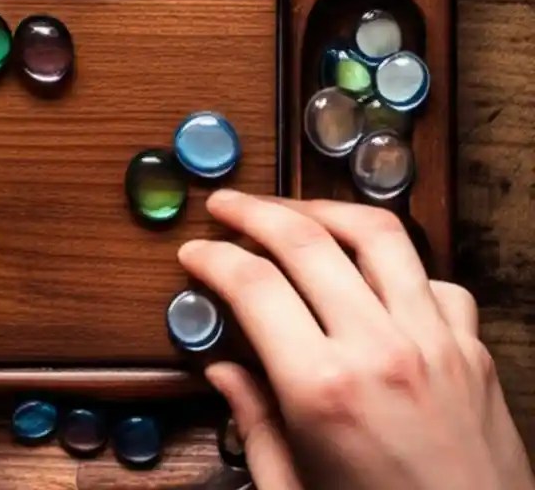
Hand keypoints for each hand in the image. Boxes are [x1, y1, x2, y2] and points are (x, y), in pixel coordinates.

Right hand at [181, 190, 533, 489]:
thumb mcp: (292, 489)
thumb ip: (254, 423)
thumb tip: (222, 372)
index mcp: (323, 389)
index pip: (252, 286)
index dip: (213, 258)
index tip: (194, 254)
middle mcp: (381, 352)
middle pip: (307, 241)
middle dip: (255, 212)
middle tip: (226, 205)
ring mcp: (436, 344)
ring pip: (380, 237)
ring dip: (326, 210)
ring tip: (296, 212)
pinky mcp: (474, 354)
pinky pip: (436, 281)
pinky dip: (400, 265)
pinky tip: (374, 275)